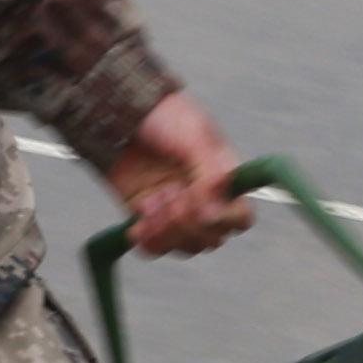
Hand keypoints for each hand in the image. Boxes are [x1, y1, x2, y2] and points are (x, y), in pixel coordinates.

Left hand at [100, 92, 257, 256]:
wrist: (120, 115)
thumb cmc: (164, 118)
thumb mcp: (194, 138)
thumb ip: (210, 175)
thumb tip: (213, 213)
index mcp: (223, 179)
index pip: (241, 217)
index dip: (226, 220)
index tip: (202, 206)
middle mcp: (204, 200)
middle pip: (213, 238)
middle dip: (188, 223)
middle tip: (169, 195)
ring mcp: (177, 213)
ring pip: (186, 247)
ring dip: (167, 232)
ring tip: (150, 204)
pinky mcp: (150, 221)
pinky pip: (157, 248)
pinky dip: (149, 242)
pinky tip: (137, 224)